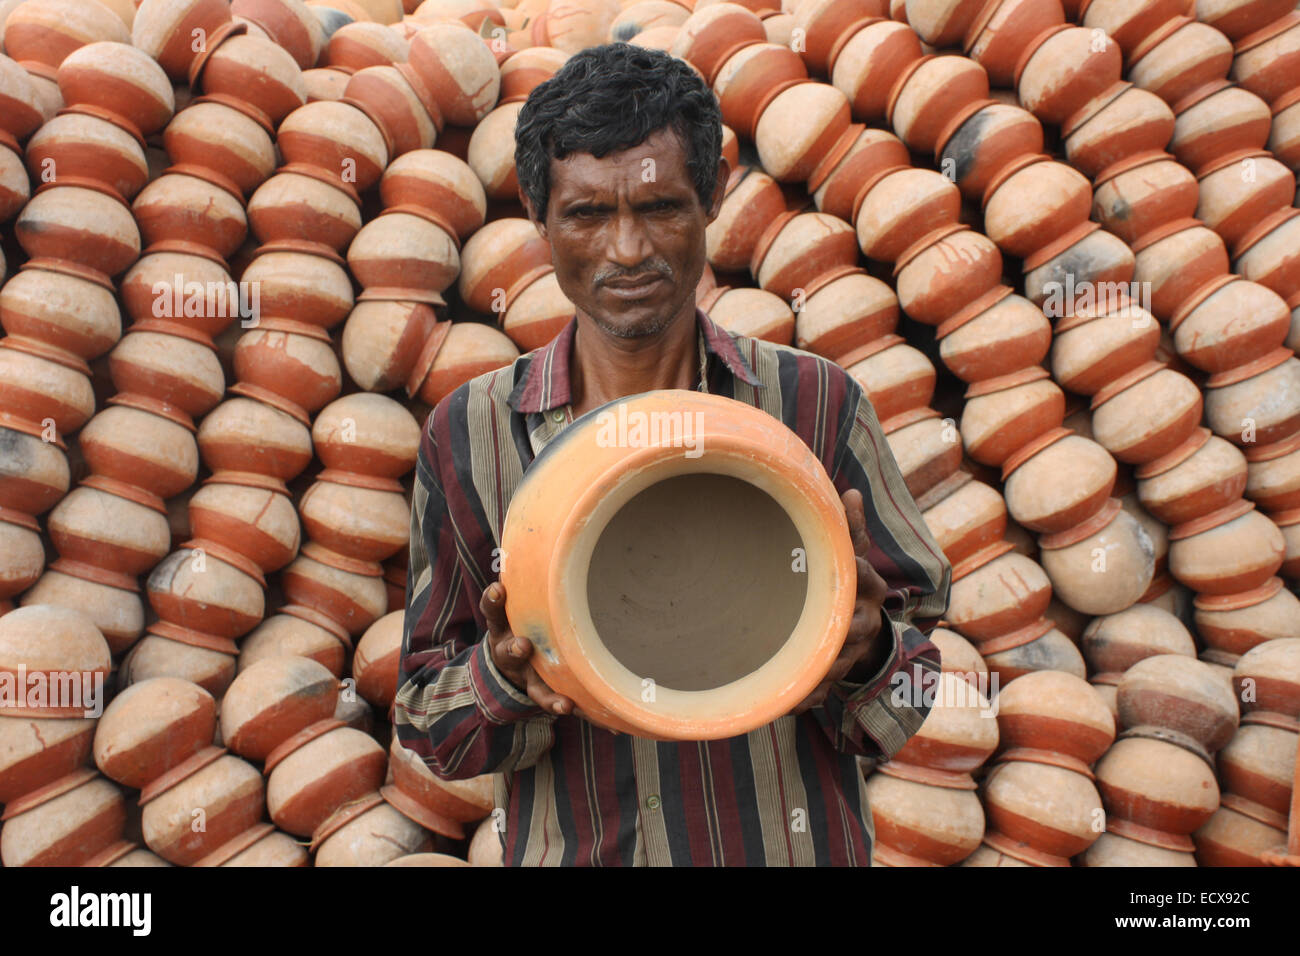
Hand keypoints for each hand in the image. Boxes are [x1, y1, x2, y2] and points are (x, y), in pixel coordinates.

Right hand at [483, 582, 576, 716]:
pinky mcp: (538, 691)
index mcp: (502, 626)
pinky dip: (560, 705)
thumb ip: (526, 579)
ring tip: (561, 704)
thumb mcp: (516, 604)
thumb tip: (549, 526)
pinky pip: (549, 699)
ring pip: (531, 684)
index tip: (499, 589)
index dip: (494, 600)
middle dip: (513, 648)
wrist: (506, 669)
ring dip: (545, 693)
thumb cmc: (521, 622)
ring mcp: (522, 674)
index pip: (493, 611)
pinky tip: (576, 711)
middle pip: (507, 649)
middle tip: (522, 645)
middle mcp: (508, 650)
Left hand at [789, 488, 888, 714]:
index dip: (849, 573)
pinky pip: (824, 690)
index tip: (832, 568)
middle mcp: (867, 620)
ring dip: (813, 673)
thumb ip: (848, 527)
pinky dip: (806, 699)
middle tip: (801, 634)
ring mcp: (854, 650)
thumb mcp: (850, 551)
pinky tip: (784, 706)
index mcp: (870, 586)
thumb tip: (850, 490)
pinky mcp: (839, 673)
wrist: (863, 624)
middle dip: (829, 633)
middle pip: (851, 628)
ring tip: (785, 678)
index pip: (862, 577)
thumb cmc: (848, 579)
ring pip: (837, 665)